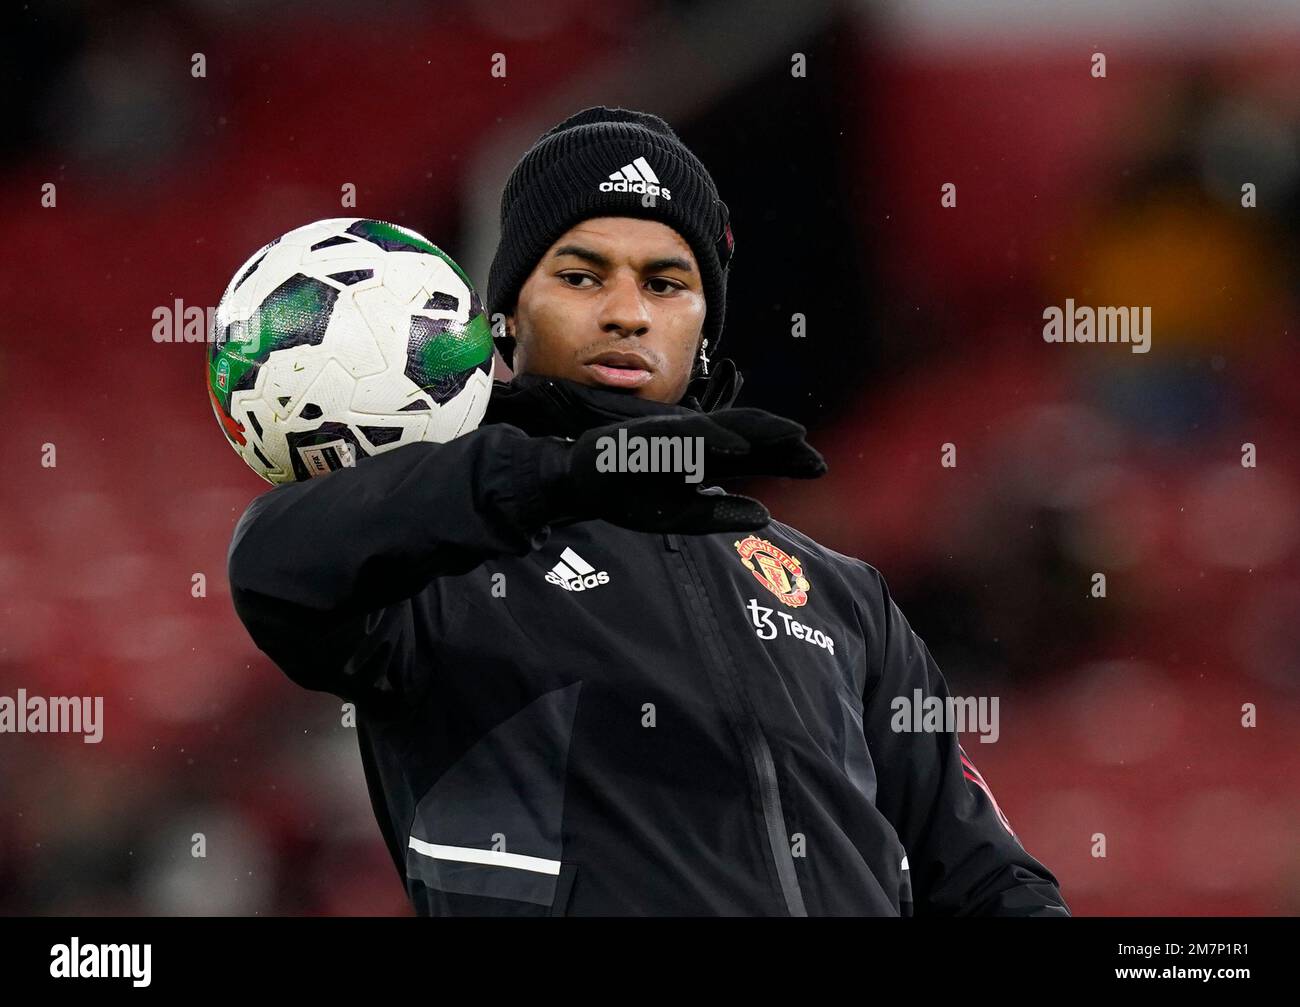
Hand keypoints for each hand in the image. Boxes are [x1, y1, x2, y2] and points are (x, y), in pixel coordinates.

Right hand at [536, 407, 826, 533]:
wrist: (578, 481)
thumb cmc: (627, 495)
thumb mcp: (679, 515)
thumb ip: (719, 513)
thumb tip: (765, 515)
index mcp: (704, 459)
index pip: (754, 455)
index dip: (785, 459)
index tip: (818, 467)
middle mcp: (694, 441)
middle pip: (747, 436)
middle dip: (782, 444)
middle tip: (817, 459)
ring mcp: (674, 434)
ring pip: (724, 428)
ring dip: (759, 431)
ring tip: (792, 436)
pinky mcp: (651, 436)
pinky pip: (687, 437)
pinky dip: (713, 440)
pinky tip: (737, 447)